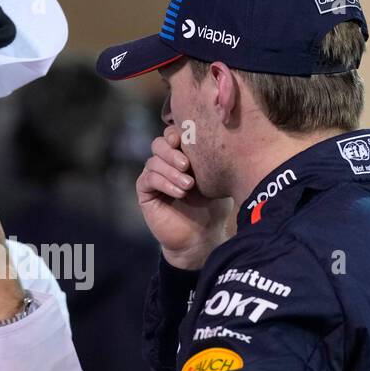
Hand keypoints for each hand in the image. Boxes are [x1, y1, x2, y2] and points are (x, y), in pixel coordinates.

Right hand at [136, 125, 230, 268]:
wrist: (202, 237)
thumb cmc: (213, 208)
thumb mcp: (218, 180)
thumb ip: (216, 159)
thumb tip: (224, 137)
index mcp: (182, 155)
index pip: (173, 134)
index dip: (177, 133)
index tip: (188, 141)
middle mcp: (165, 163)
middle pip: (159, 143)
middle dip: (172, 152)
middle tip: (187, 166)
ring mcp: (154, 177)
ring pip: (153, 161)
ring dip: (171, 171)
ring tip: (188, 185)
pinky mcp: (146, 192)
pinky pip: (148, 179)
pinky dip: (164, 183)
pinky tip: (179, 193)